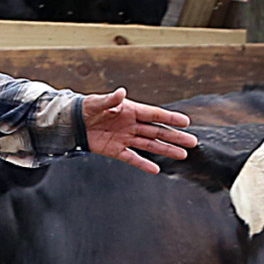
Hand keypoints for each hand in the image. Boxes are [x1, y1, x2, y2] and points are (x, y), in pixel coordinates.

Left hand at [81, 89, 195, 172]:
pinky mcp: (116, 150)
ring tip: (183, 155)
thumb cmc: (85, 108)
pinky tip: (156, 170)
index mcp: (130, 110)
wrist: (71, 122)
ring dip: (166, 150)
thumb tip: (121, 92)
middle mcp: (131, 125)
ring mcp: (125, 138)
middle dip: (175, 137)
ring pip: (150, 145)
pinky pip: (132, 158)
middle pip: (158, 132)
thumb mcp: (96, 102)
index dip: (170, 118)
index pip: (154, 115)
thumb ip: (110, 100)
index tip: (186, 122)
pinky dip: (143, 164)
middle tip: (193, 142)